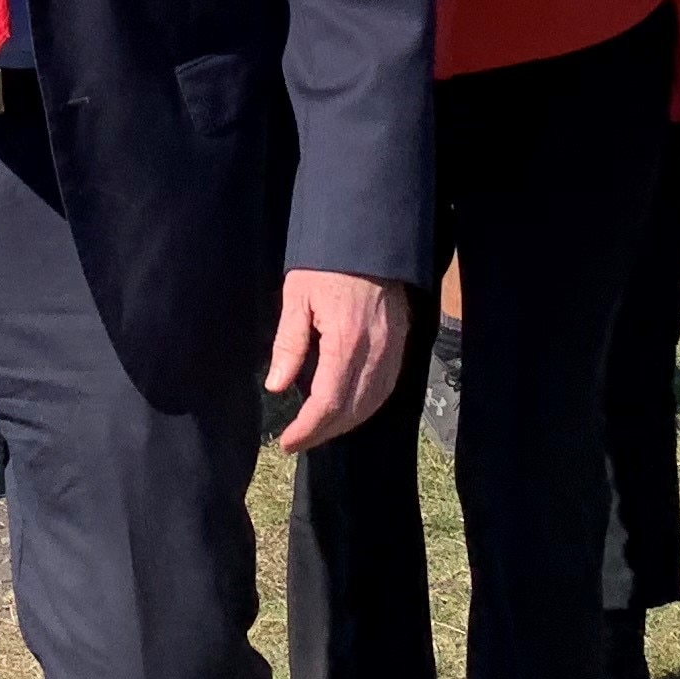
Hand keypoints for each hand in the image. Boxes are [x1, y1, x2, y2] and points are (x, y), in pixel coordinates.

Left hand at [268, 269, 407, 453]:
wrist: (369, 237)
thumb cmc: (325, 263)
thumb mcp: (297, 297)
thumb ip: (289, 344)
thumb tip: (277, 387)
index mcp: (345, 340)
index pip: (327, 402)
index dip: (307, 429)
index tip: (286, 442)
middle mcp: (375, 351)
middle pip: (352, 410)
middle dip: (324, 432)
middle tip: (298, 441)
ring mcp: (393, 349)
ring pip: (373, 403)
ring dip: (346, 424)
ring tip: (319, 430)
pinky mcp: (402, 344)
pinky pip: (387, 388)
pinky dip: (366, 406)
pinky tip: (348, 410)